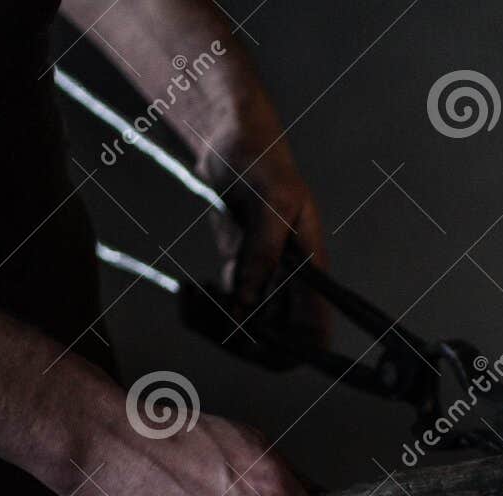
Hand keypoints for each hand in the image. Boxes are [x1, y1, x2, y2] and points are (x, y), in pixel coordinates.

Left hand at [196, 101, 330, 348]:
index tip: (252, 342)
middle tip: (206, 314)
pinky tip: (188, 291)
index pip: (314, 334)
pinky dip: (203, 310)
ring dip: (214, 326)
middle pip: (275, 343)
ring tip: (189, 298)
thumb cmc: (258, 158)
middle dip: (238, 340)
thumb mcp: (268, 200)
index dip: (291, 351)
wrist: (230, 136)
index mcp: (311, 270)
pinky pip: (225, 311)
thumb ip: (262, 252)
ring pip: (246, 331)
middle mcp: (291, 283)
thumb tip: (246, 304)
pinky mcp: (240, 274)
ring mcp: (264, 281)